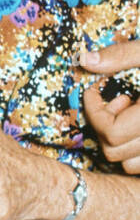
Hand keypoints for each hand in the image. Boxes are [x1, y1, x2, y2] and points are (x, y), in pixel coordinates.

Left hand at [80, 41, 139, 173]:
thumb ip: (121, 56)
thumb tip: (85, 60)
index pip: (111, 132)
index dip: (95, 111)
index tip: (96, 91)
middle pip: (113, 151)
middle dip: (104, 125)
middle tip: (118, 101)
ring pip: (128, 164)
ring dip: (120, 142)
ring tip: (132, 112)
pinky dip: (136, 151)